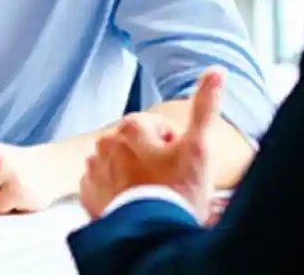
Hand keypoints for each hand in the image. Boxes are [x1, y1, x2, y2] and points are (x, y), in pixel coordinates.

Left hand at [79, 67, 224, 222]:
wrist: (156, 235)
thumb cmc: (179, 189)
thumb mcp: (198, 146)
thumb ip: (206, 106)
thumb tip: (216, 69)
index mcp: (130, 127)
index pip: (153, 127)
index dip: (169, 143)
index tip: (176, 162)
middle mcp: (105, 144)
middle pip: (133, 145)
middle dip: (147, 157)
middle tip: (165, 181)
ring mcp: (94, 170)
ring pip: (115, 164)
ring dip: (129, 174)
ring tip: (148, 194)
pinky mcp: (87, 195)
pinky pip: (100, 186)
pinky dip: (112, 192)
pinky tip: (130, 203)